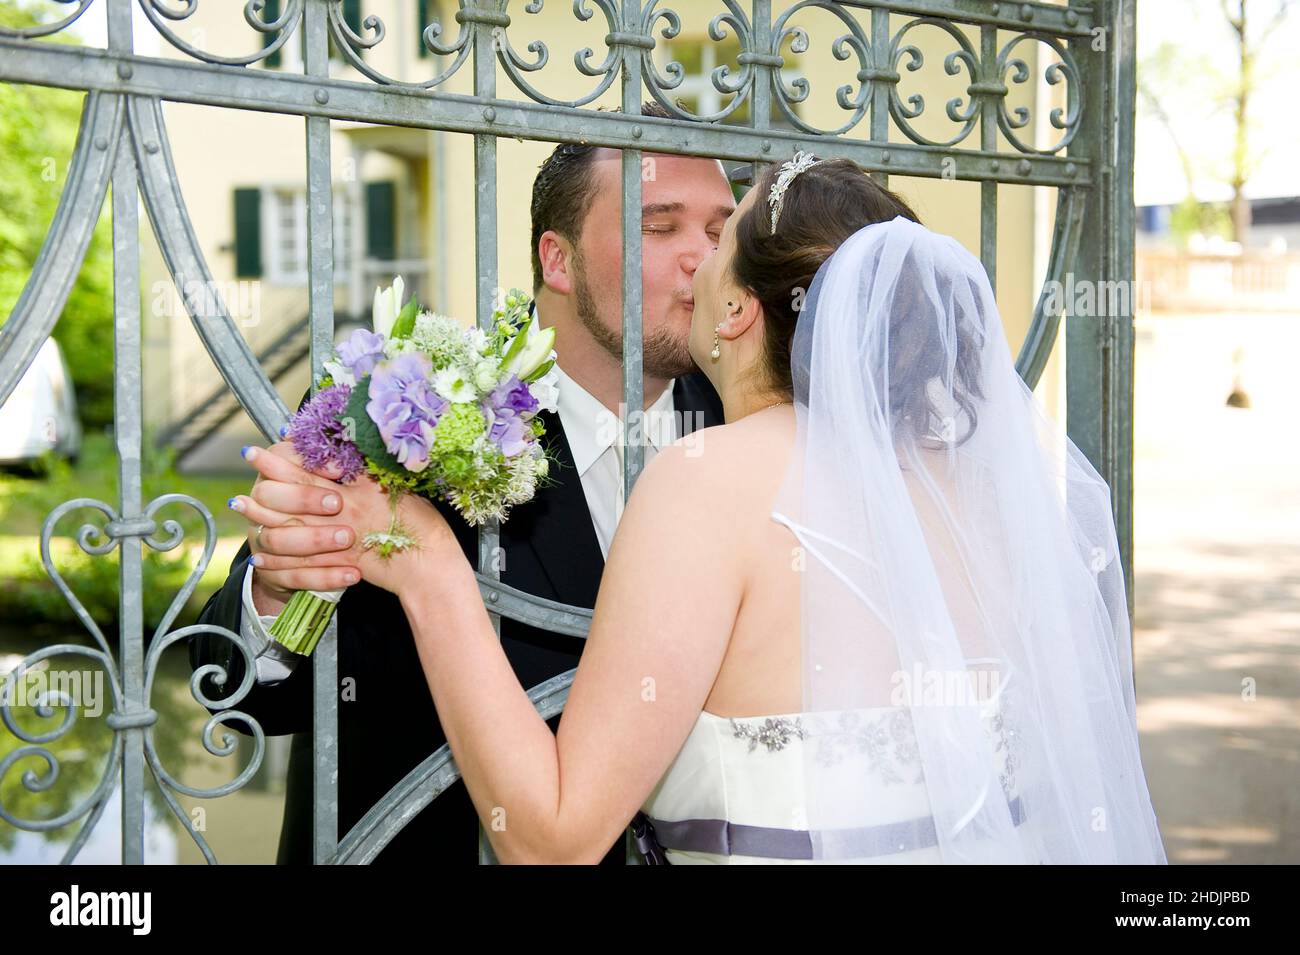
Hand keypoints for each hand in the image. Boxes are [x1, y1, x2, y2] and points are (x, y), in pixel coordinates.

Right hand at [229, 441, 360, 606]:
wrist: (305, 558)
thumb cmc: (326, 509)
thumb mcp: (333, 482)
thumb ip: (339, 460)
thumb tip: (350, 441)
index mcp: (273, 477)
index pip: (278, 459)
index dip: (303, 461)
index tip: (339, 469)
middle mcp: (259, 507)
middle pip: (268, 496)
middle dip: (304, 498)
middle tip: (338, 503)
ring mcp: (262, 542)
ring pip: (279, 539)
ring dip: (315, 539)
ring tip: (348, 538)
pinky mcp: (272, 573)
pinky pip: (296, 577)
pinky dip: (326, 576)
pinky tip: (353, 573)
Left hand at [239, 444, 464, 598]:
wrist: (430, 565)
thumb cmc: (422, 525)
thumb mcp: (397, 489)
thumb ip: (369, 474)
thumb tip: (346, 454)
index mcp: (358, 490)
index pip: (312, 471)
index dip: (283, 459)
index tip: (259, 448)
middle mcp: (345, 512)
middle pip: (295, 496)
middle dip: (266, 482)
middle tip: (244, 470)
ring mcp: (341, 539)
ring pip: (291, 527)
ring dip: (262, 518)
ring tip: (241, 507)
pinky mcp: (341, 563)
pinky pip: (300, 562)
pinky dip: (278, 557)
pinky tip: (261, 553)